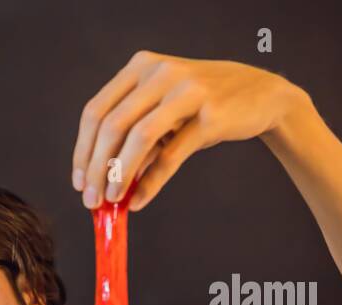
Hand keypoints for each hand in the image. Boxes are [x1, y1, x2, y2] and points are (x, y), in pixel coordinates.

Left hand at [72, 50, 305, 211]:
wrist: (262, 94)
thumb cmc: (202, 105)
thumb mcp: (162, 111)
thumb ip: (132, 139)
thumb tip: (102, 181)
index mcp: (141, 67)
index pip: (96, 111)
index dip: (82, 150)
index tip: (79, 182)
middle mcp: (160, 73)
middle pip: (112, 126)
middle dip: (96, 168)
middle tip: (91, 200)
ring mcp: (186, 90)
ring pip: (138, 138)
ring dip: (119, 175)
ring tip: (113, 200)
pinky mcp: (210, 114)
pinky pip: (171, 154)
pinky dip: (151, 182)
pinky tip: (139, 200)